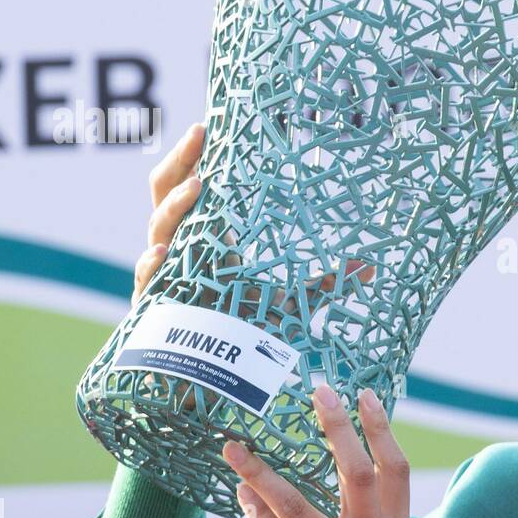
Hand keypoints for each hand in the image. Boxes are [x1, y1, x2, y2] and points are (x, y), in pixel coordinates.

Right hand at [132, 119, 375, 412]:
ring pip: (155, 233)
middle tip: (198, 142)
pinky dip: (151, 266)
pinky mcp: (152, 311)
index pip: (188, 186)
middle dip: (176, 166)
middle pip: (162, 196)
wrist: (211, 391)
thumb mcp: (287, 305)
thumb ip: (323, 286)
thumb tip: (371, 268)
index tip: (207, 126)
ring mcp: (160, 280)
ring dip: (173, 209)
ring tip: (196, 190)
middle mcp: (176, 253)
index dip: (190, 156)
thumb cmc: (243, 339)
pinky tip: (162, 256)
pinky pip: (146, 283)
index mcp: (203, 240)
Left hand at [221, 384, 410, 517]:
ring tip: (234, 446)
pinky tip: (240, 490)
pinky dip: (255, 511)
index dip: (381, 429)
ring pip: (296, 504)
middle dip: (335, 427)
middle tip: (317, 391)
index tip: (365, 395)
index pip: (394, 470)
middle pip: (352, 473)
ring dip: (262, 470)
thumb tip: (355, 475)